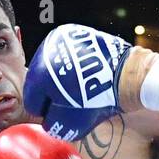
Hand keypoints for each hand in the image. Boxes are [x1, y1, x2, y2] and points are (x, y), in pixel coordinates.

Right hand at [24, 23, 131, 141]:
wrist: (126, 76)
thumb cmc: (98, 99)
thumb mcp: (73, 123)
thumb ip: (54, 125)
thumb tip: (49, 122)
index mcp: (39, 75)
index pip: (33, 101)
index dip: (47, 112)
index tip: (60, 114)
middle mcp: (44, 52)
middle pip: (42, 81)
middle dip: (54, 94)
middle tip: (73, 101)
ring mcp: (59, 39)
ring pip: (53, 66)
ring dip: (62, 78)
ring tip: (82, 86)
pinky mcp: (75, 33)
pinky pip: (68, 53)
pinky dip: (74, 64)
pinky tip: (86, 72)